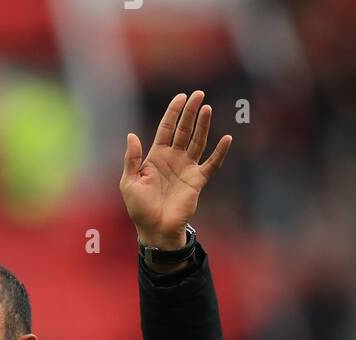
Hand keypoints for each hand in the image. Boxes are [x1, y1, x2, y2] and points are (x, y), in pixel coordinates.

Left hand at [121, 91, 231, 249]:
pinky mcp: (197, 181)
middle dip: (190, 112)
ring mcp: (187, 168)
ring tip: (207, 108)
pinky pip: (211, 164)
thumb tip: (132, 135)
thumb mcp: (129, 182)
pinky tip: (226, 139)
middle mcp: (173, 159)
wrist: (154, 229)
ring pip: (197, 141)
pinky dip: (220, 153)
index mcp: (156, 157)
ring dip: (203, 125)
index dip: (173, 112)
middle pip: (184, 130)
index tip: (181, 97)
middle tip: (198, 94)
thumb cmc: (139, 209)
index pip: (166, 129)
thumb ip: (131, 159)